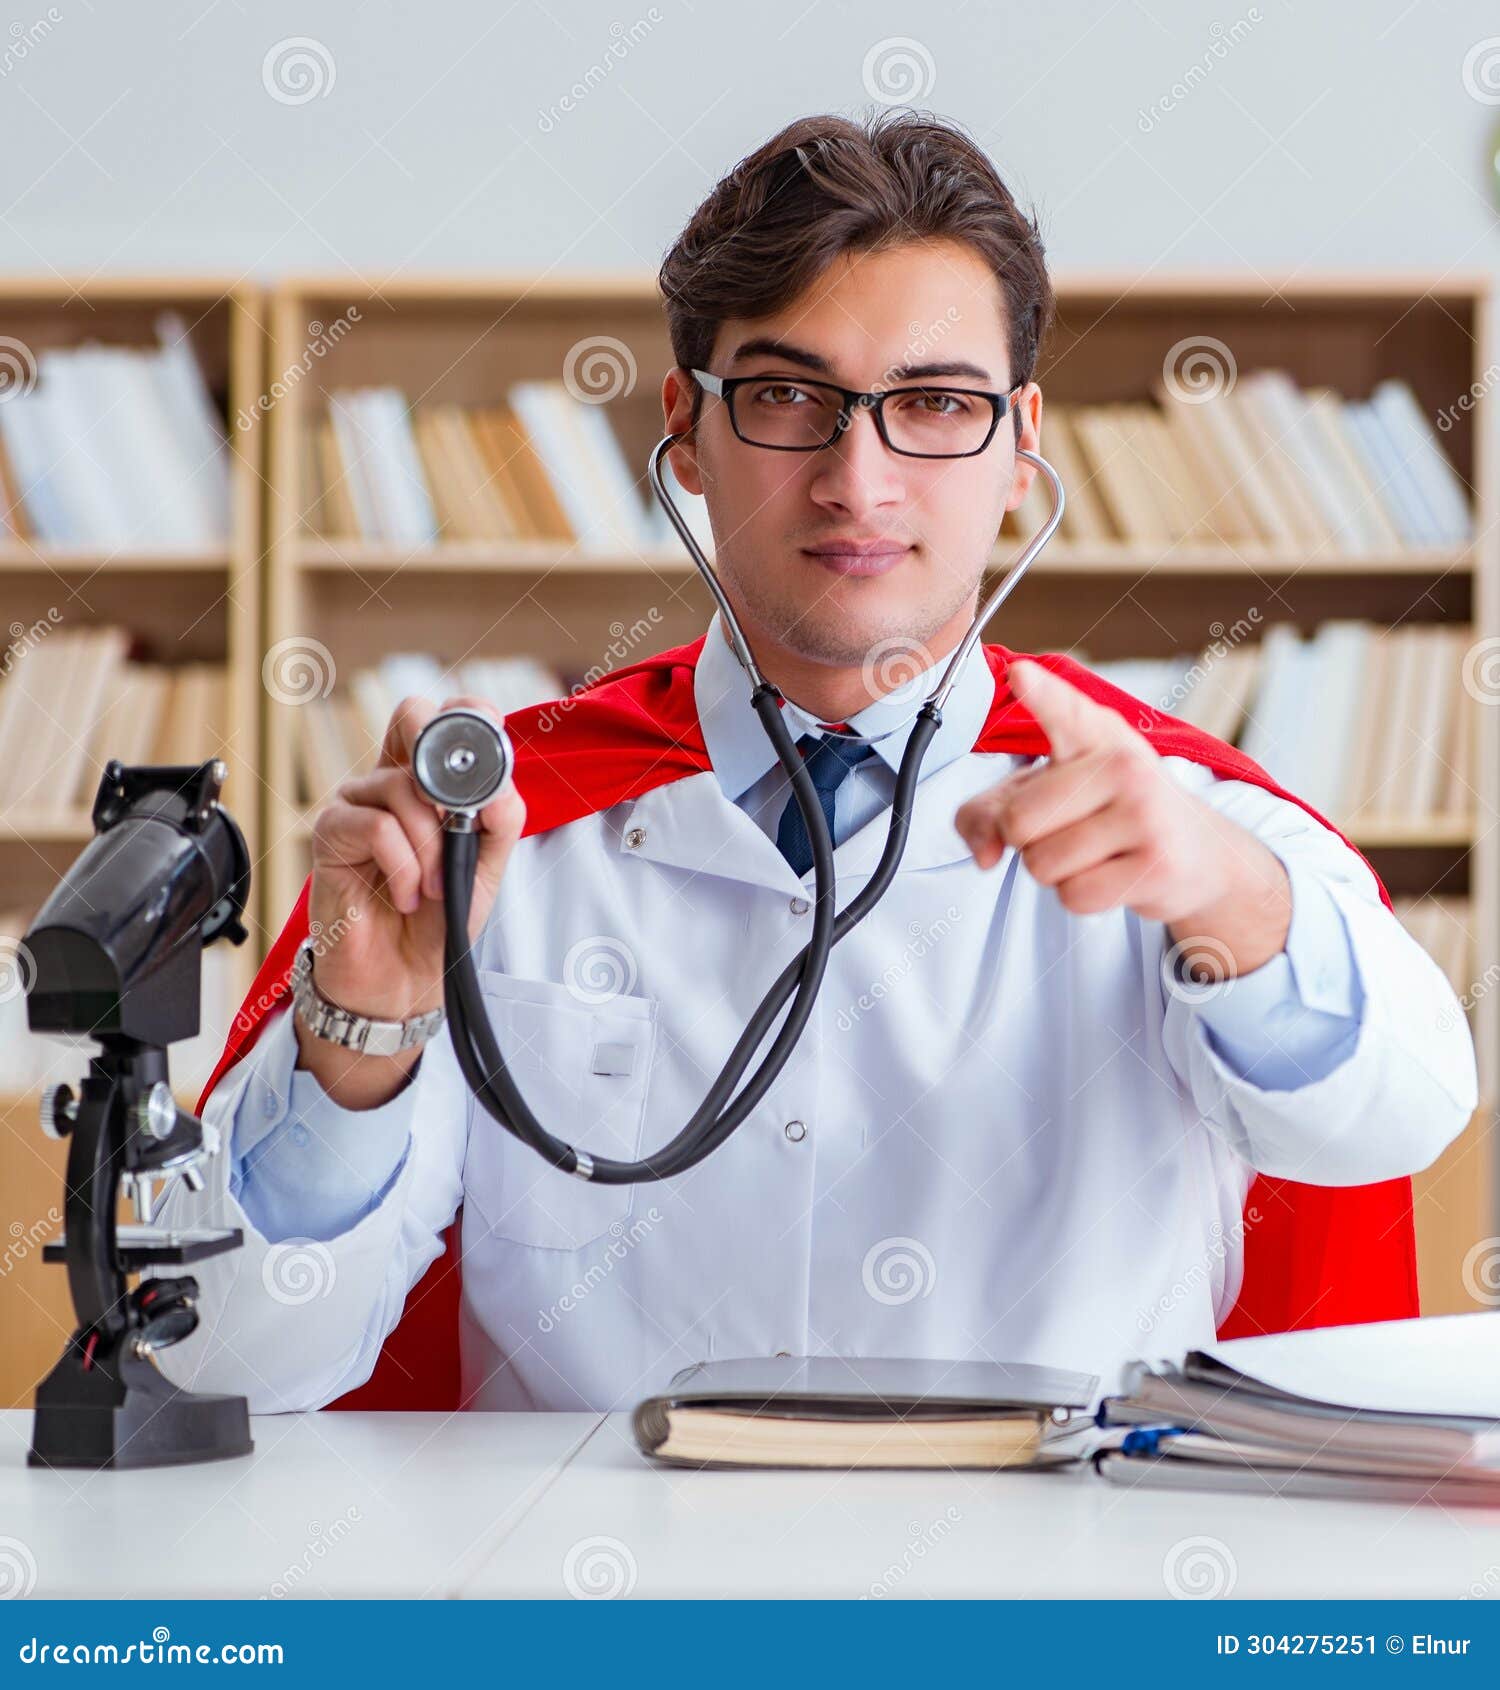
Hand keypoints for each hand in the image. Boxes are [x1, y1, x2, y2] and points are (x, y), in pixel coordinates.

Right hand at [297, 694, 525, 1105]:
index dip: (469, 714)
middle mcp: (390, 781)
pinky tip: (407, 895)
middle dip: (442, 752)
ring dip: (432, 846)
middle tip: (459, 808)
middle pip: (409, 714)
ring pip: (404, 788)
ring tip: (434, 887)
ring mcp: (357, 802)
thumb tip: (499, 787)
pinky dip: (404, 866)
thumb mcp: (486, 868)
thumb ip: (499, 822)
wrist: (404, 978)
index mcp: (430, 781)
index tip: (492, 743)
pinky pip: (376, 827)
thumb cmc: (440, 919)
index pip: (445, 717)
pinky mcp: (331, 833)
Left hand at [953, 658, 1290, 978]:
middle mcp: (1122, 764)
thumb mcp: (1045, 796)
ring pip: (1043, 864)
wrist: (1195, 854)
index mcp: (1093, 735)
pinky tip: (1115, 874)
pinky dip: (1081, 896)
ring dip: (1056, 872)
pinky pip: (1074, 896)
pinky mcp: (1156, 863)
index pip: (1064, 711)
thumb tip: (986, 854)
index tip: (1022, 675)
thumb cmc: (1106, 815)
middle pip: (1018, 821)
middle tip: (1069, 829)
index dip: (1042, 695)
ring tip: (1096, 851)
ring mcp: (1144, 812)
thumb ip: (988, 814)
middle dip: (1027, 841)